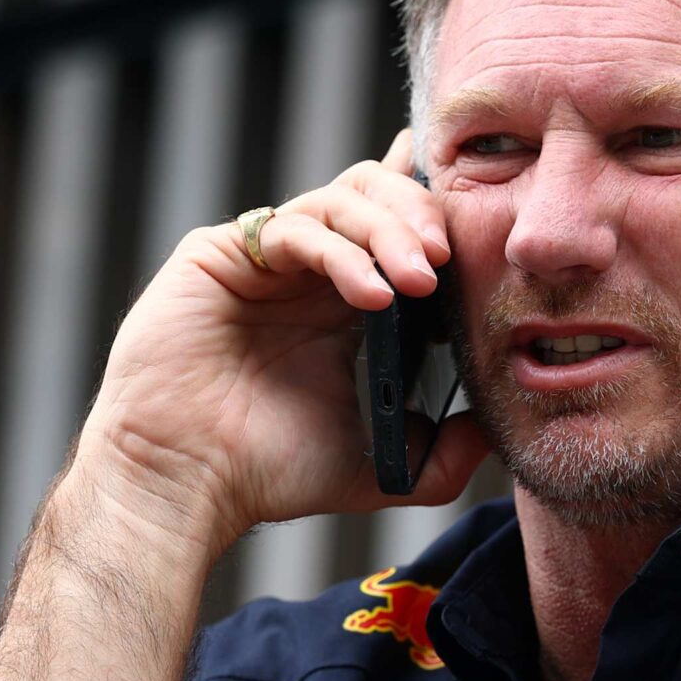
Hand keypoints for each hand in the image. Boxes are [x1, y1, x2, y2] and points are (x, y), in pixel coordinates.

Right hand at [72, 128, 489, 556]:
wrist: (188, 483)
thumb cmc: (266, 473)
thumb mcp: (380, 468)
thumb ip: (441, 457)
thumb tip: (492, 432)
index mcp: (343, 304)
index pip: (397, 230)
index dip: (436, 217)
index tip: (484, 228)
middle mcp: (305, 272)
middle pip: (376, 197)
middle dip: (420, 219)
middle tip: (446, 261)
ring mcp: (263, 259)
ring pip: (340, 201)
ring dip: (389, 233)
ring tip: (419, 282)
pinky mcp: (219, 255)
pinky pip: (294, 229)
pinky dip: (341, 255)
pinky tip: (373, 298)